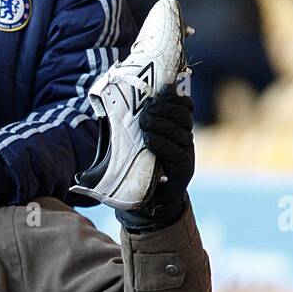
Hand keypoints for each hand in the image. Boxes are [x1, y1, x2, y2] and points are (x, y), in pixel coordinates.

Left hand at [119, 85, 194, 231]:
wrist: (150, 202)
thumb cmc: (140, 168)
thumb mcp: (134, 143)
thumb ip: (130, 125)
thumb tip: (105, 102)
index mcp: (178, 129)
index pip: (185, 107)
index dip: (176, 96)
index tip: (162, 89)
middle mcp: (186, 140)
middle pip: (184, 117)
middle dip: (166, 108)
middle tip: (147, 108)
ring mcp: (187, 156)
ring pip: (181, 133)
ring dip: (162, 123)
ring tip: (145, 121)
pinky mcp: (183, 171)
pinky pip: (175, 153)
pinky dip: (162, 144)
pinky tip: (149, 140)